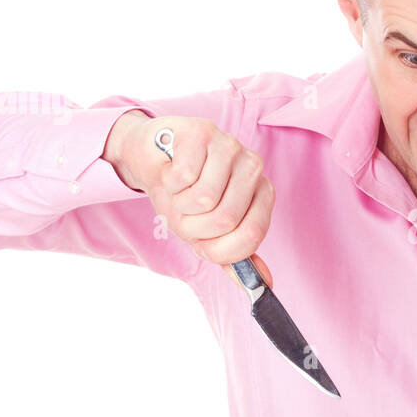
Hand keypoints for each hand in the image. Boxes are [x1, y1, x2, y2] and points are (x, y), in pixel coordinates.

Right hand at [103, 111, 274, 266]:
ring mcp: (230, 145)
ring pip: (203, 199)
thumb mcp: (208, 233)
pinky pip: (184, 177)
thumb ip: (234, 255)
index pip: (252, 235)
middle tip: (184, 212)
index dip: (218, 249)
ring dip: (178, 204)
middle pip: (226, 219)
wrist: (152, 161)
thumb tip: (264, 285)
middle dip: (193, 227)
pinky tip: (171, 171)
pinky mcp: (202, 131)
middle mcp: (253, 166)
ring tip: (178, 190)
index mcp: (262, 192)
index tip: (201, 241)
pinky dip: (168, 183)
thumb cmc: (183, 196)